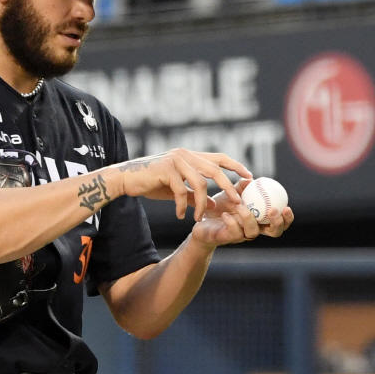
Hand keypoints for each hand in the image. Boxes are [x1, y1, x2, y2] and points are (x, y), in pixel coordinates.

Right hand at [110, 149, 252, 221]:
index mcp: (190, 156)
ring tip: (198, 218)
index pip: (219, 158)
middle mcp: (185, 155)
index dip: (236, 166)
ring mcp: (175, 160)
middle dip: (228, 187)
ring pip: (199, 183)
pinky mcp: (165, 169)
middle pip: (215, 170)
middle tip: (237, 202)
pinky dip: (183, 205)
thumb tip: (216, 205)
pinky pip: (181, 190)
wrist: (125, 179)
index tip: (249, 176)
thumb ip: (196, 195)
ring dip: (202, 204)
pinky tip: (181, 215)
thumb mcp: (177, 190)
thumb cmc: (152, 183)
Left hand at [191, 178, 294, 248]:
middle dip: (277, 222)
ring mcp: (241, 236)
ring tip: (240, 206)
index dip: (287, 218)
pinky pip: (234, 232)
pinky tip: (225, 214)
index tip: (287, 206)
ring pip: (253, 232)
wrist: (200, 220)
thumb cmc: (221, 207)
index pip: (280, 222)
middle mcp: (253, 229)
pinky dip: (231, 222)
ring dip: (249, 218)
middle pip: (274, 232)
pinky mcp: (227, 238)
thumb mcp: (232, 194)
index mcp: (260, 220)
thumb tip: (250, 179)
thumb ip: (242, 187)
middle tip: (273, 210)